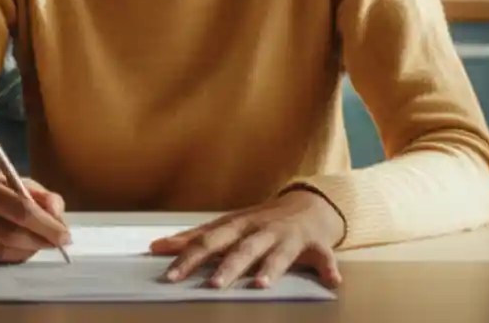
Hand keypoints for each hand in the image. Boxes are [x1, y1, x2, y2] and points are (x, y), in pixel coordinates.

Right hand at [0, 169, 70, 263]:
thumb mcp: (6, 180)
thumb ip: (35, 192)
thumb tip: (57, 212)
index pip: (17, 206)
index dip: (44, 223)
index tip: (65, 233)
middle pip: (8, 232)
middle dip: (40, 240)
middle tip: (59, 244)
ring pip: (0, 249)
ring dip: (28, 250)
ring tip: (42, 246)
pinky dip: (13, 257)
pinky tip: (24, 251)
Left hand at [150, 189, 345, 288]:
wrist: (309, 204)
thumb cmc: (260, 221)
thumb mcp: (227, 225)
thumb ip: (195, 237)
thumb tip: (156, 247)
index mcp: (236, 225)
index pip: (208, 240)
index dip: (188, 256)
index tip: (170, 274)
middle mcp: (260, 230)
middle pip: (240, 248)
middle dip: (226, 265)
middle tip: (212, 284)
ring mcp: (288, 237)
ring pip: (277, 254)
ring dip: (269, 268)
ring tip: (260, 285)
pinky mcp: (316, 245)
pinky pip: (324, 257)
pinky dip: (328, 268)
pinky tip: (332, 281)